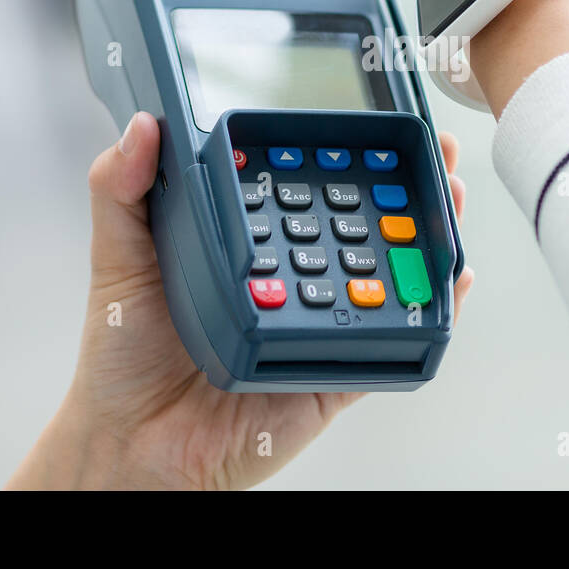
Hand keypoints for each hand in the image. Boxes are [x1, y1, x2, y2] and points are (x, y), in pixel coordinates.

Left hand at [7, 112, 473, 489]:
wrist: (135, 445)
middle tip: (435, 154)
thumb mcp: (118, 259)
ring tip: (449, 199)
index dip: (346, 154)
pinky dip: (429, 313)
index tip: (373, 123)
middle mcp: (291, 279)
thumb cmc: (123, 357)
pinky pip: (392, 341)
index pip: (306, 188)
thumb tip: (142, 128)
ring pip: (388, 276)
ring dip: (429, 236)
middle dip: (408, 187)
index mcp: (247, 245)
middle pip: (362, 224)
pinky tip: (450, 280)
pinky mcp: (336, 374)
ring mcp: (318, 324)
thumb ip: (121, 190)